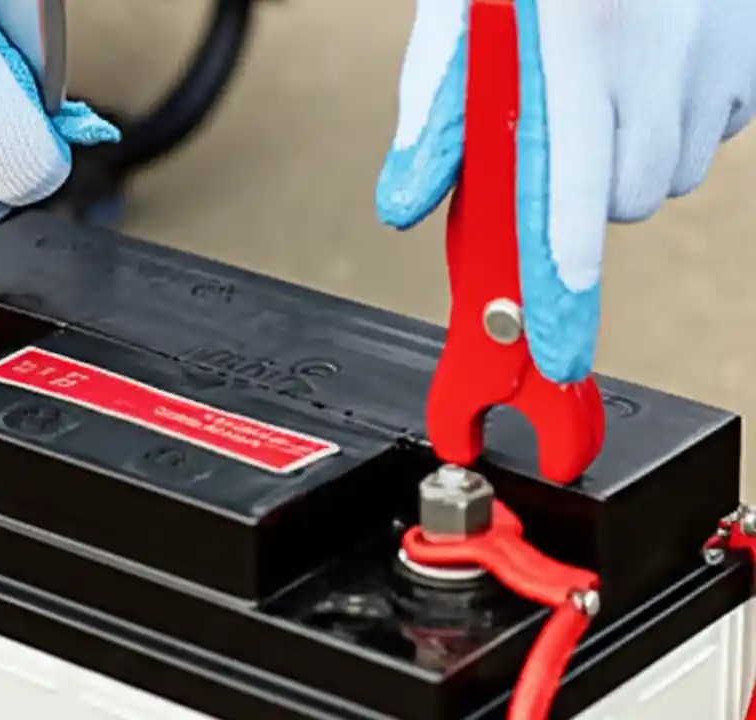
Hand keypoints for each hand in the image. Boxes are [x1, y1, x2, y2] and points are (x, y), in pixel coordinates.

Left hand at [376, 0, 755, 382]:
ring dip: (631, 164)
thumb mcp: (463, 8)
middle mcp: (658, 49)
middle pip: (628, 198)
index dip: (564, 276)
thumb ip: (434, 109)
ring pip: (673, 174)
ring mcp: (721, 47)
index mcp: (576, 39)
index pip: (572, 189)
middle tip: (560, 152)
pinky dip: (682, 126)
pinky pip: (722, 131)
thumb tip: (405, 204)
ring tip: (603, 96)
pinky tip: (651, 74)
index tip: (560, 339)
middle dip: (587, 203)